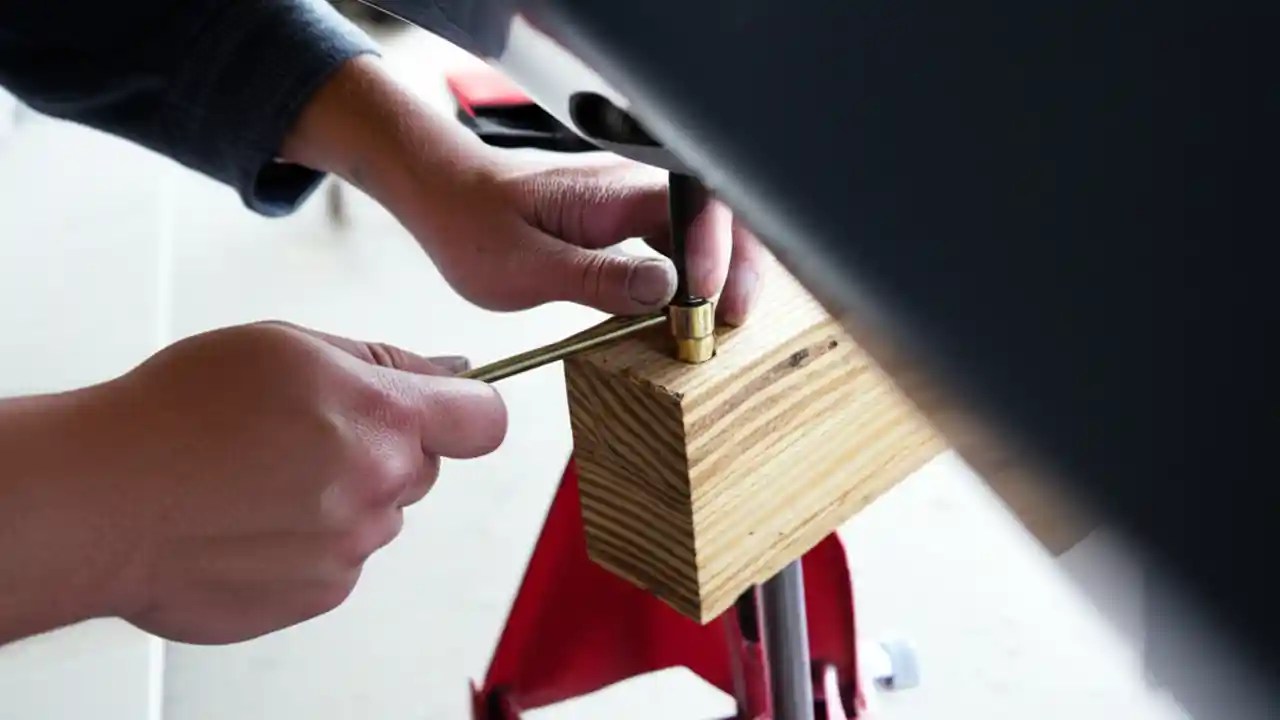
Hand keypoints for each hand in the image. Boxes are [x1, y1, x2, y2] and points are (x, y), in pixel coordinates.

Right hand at [77, 322, 501, 643]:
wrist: (104, 499)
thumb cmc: (177, 414)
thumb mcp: (287, 345)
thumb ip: (383, 360)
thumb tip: (450, 369)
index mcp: (384, 416)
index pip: (484, 420)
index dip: (465, 410)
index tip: (446, 407)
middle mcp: (379, 487)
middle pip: (421, 467)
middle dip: (383, 447)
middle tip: (307, 432)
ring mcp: (351, 547)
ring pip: (377, 514)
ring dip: (342, 495)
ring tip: (262, 476)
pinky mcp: (320, 594)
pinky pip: (340, 559)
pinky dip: (309, 540)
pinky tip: (251, 517)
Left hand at [413, 157, 769, 322]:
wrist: (444, 195)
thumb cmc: (472, 225)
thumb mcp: (527, 268)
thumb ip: (599, 279)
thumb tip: (665, 290)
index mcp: (612, 191)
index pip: (697, 204)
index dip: (717, 250)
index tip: (708, 299)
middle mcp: (631, 187)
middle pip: (717, 213)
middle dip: (739, 264)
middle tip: (732, 320)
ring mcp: (632, 200)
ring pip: (701, 229)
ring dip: (718, 273)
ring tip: (716, 322)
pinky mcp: (626, 217)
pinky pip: (675, 241)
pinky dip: (690, 276)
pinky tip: (682, 311)